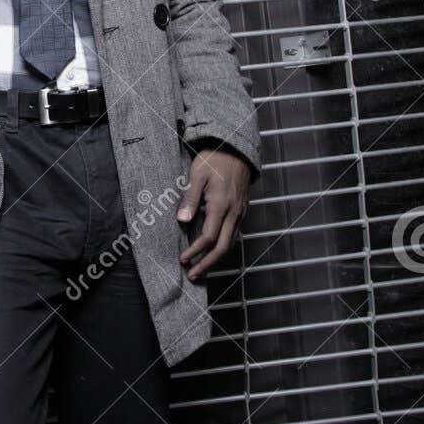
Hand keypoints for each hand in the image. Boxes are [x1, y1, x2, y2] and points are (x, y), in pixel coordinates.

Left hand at [176, 144, 251, 280]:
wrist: (236, 149)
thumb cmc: (215, 159)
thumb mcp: (197, 175)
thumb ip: (189, 198)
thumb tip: (182, 220)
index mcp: (221, 205)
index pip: (208, 237)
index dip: (195, 251)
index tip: (183, 259)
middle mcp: (234, 212)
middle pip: (223, 247)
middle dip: (208, 264)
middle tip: (194, 275)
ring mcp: (240, 212)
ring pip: (231, 243)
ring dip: (216, 258)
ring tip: (202, 267)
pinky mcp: (242, 210)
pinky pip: (235, 234)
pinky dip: (224, 246)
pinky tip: (214, 249)